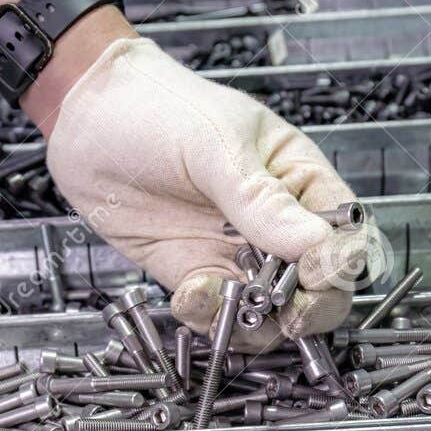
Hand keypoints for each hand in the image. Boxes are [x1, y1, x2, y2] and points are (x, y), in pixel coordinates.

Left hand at [42, 35, 383, 348]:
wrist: (85, 116)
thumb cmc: (158, 106)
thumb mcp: (217, 145)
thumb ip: (263, 201)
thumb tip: (317, 248)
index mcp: (299, 180)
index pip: (346, 235)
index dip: (340, 266)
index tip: (316, 276)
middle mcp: (275, 224)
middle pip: (318, 288)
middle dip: (306, 310)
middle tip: (283, 316)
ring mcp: (235, 253)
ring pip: (270, 313)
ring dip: (254, 323)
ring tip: (222, 304)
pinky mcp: (195, 274)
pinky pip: (218, 314)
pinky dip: (209, 318)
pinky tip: (189, 295)